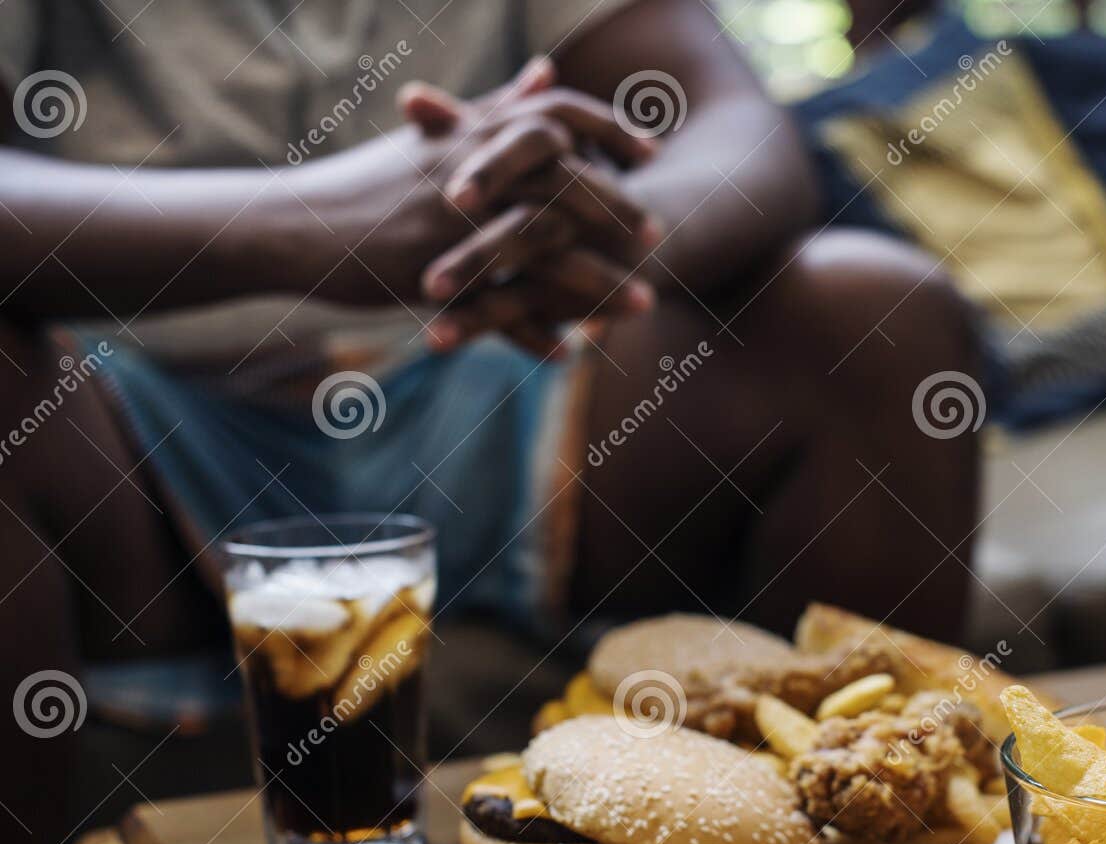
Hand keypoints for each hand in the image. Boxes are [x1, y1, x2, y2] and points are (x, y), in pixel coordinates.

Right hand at [280, 60, 651, 311]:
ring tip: (641, 304)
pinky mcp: (432, 276)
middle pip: (562, 186)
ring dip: (595, 284)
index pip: (555, 119)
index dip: (608, 129)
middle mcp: (467, 176)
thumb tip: (549, 74)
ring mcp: (451, 228)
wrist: (294, 225)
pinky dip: (531, 332)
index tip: (651, 147)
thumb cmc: (368, 182)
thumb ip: (499, 108)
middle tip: (657, 233)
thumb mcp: (435, 138)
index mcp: (469, 136)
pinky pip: (495, 309)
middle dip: (617, 211)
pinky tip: (568, 354)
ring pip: (541, 254)